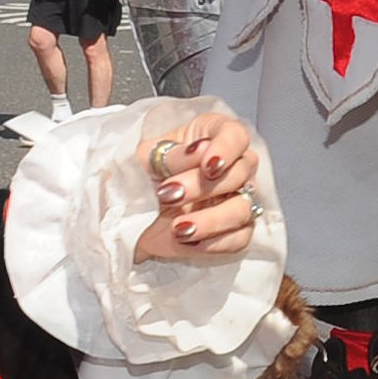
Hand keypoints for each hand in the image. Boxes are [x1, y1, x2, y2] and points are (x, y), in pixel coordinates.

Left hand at [136, 110, 263, 264]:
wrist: (135, 211)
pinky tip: (189, 240)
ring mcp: (240, 198)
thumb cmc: (146, 173)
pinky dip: (214, 243)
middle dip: (203, 187)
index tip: (207, 165)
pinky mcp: (236, 229)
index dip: (226, 149)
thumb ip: (172, 153)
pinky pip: (239, 238)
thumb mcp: (148, 157)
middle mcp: (235, 165)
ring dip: (211, 220)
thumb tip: (198, 153)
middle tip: (169, 194)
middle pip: (240, 173)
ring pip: (242, 208)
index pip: (235, 135)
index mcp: (214, 136)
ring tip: (178, 228)